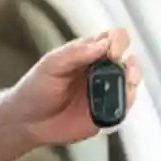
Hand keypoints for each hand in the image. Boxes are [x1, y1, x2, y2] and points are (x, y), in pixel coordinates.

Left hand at [5, 29, 141, 146]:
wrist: (27, 121)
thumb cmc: (36, 88)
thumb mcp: (51, 65)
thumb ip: (75, 53)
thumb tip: (104, 44)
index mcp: (89, 52)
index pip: (114, 38)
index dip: (118, 42)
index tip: (112, 52)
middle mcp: (101, 70)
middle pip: (128, 59)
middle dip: (132, 62)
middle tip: (124, 68)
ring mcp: (105, 91)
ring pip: (132, 81)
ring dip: (134, 80)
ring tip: (128, 82)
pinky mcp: (107, 112)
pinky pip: (125, 105)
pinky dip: (127, 101)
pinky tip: (121, 101)